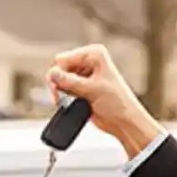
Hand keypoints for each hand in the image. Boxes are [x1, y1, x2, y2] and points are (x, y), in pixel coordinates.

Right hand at [45, 44, 162, 157]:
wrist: (124, 122)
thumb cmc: (118, 104)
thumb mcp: (92, 90)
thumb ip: (69, 81)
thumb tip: (52, 74)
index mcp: (95, 54)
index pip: (63, 59)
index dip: (58, 74)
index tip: (58, 88)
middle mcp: (89, 61)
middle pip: (60, 67)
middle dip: (58, 82)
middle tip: (59, 97)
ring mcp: (85, 74)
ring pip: (60, 78)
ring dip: (60, 90)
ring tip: (67, 100)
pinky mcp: (82, 87)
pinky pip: (64, 87)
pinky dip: (63, 95)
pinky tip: (69, 102)